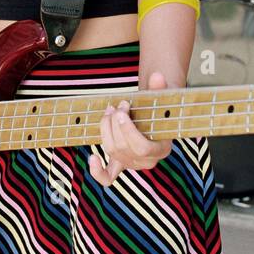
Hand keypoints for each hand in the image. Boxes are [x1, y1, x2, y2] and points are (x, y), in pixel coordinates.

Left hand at [88, 71, 173, 186]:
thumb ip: (160, 89)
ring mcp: (132, 164)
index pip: (142, 148)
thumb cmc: (157, 109)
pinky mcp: (120, 165)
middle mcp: (146, 162)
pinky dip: (97, 171)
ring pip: (112, 151)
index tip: (122, 110)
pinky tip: (92, 158)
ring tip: (108, 111)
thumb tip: (157, 76)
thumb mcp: (161, 99)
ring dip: (105, 129)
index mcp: (161, 149)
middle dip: (115, 124)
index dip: (128, 130)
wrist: (153, 119)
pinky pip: (108, 177)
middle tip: (116, 106)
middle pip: (122, 148)